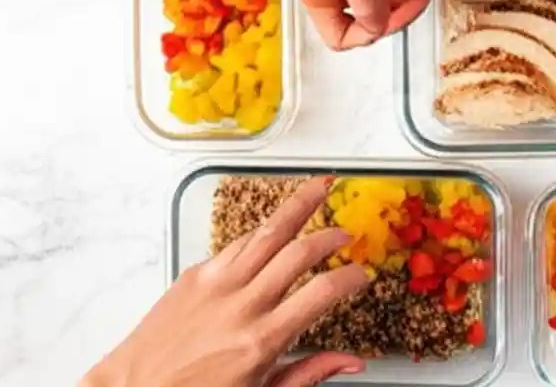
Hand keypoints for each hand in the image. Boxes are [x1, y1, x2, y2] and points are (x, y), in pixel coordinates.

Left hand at [81, 177, 367, 386]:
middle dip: (330, 235)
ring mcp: (216, 285)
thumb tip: (352, 361)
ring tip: (319, 188)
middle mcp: (241, 305)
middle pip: (298, 252)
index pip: (322, 292)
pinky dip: (260, 231)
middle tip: (347, 232)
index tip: (361, 275)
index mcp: (261, 340)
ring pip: (266, 233)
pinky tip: (274, 226)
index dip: (350, 278)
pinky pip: (236, 243)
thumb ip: (309, 373)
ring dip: (297, 206)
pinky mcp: (194, 275)